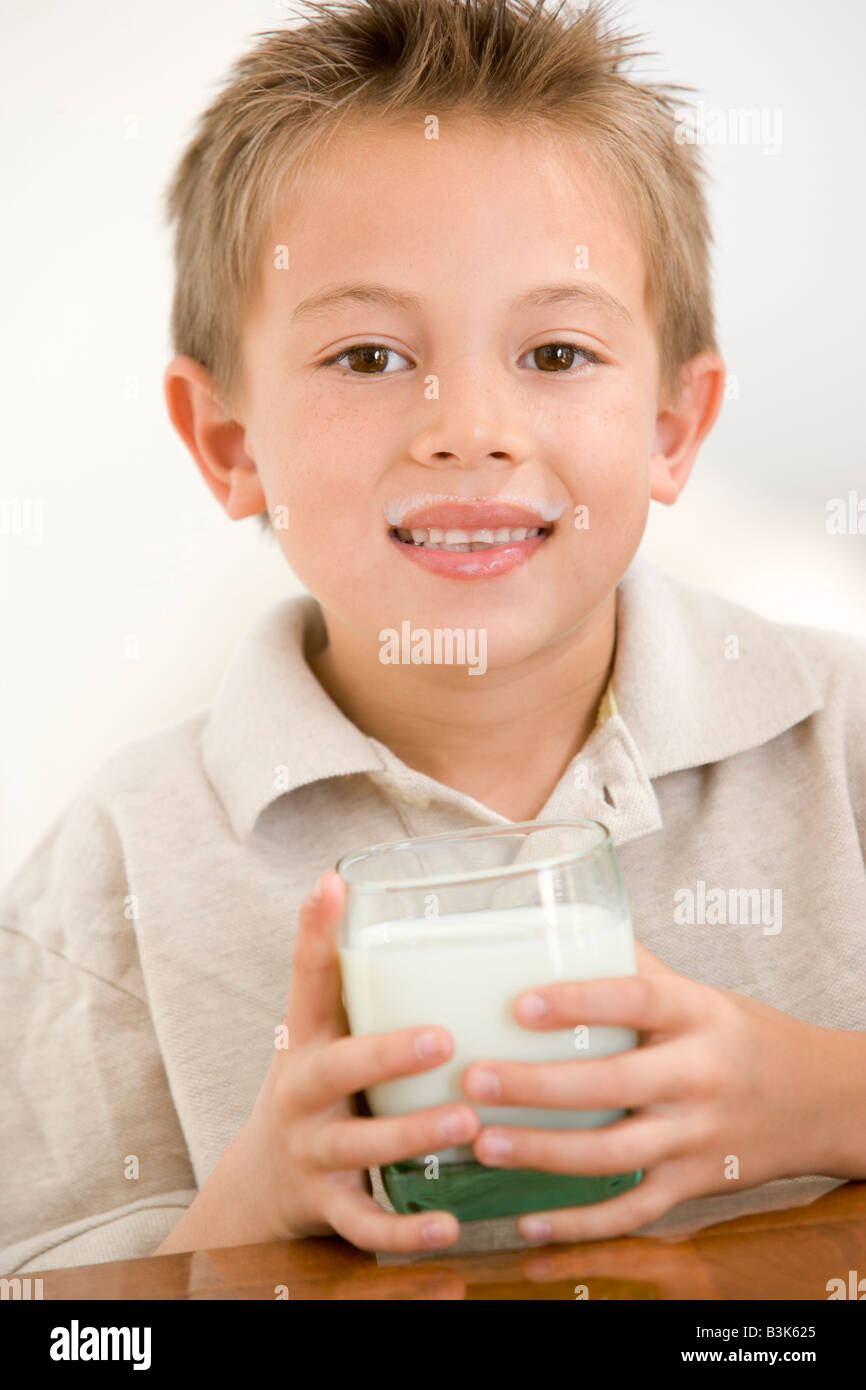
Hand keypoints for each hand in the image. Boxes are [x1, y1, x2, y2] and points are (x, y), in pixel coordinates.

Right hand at [231, 872, 480, 1252]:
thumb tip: (426, 915)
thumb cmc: (320, 1090)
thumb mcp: (326, 1035)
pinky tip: (449, 1227)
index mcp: (308, 1039)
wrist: (261, 1185)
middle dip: (386, 1054)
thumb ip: (368, 987)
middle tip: (442, 1039)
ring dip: (413, 1136)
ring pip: (360, 1146)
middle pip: (336, 1069)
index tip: (330, 885)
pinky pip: (367, 1225)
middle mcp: (303, 1092)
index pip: (307, 977)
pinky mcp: (327, 1207)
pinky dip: (406, 1232)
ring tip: (468, 1123)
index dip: (313, 930)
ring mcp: (312, 1151)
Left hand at [460, 941, 832, 1243]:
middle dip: (539, 1087)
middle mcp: (698, 1078)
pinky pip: (631, 1212)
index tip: (520, 1004)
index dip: (578, 1001)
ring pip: (614, 1155)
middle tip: (476, 1079)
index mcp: (697, 1016)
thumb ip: (634, 967)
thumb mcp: (698, 992)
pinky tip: (527, 1223)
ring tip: (485, 1142)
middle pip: (614, 1085)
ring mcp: (697, 1138)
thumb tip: (561, 926)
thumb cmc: (739, 1035)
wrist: (820, 1101)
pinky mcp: (693, 1186)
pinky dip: (579, 1225)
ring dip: (544, 1153)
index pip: (635, 1001)